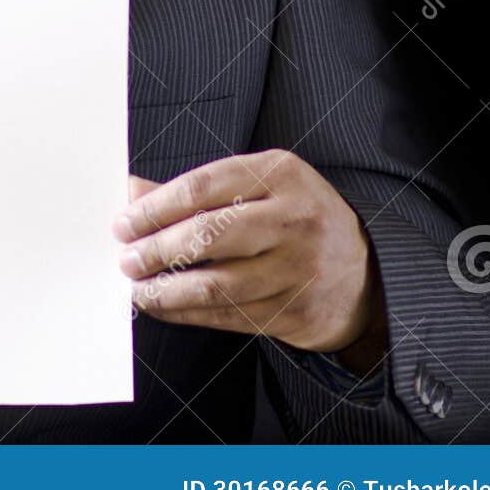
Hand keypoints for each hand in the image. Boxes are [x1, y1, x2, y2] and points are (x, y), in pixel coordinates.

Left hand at [115, 149, 385, 363]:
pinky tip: (165, 307)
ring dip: (167, 290)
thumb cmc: (293, 219)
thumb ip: (194, 191)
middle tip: (127, 259)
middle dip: (157, 250)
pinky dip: (188, 313)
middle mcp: (293, 218)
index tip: (123, 223)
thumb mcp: (256, 186)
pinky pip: (229, 315)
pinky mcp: (296, 311)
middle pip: (208, 234)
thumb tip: (131, 193)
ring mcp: (299, 268)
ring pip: (217, 283)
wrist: (365, 272)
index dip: (154, 208)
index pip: (201, 187)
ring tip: (139, 289)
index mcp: (280, 174)